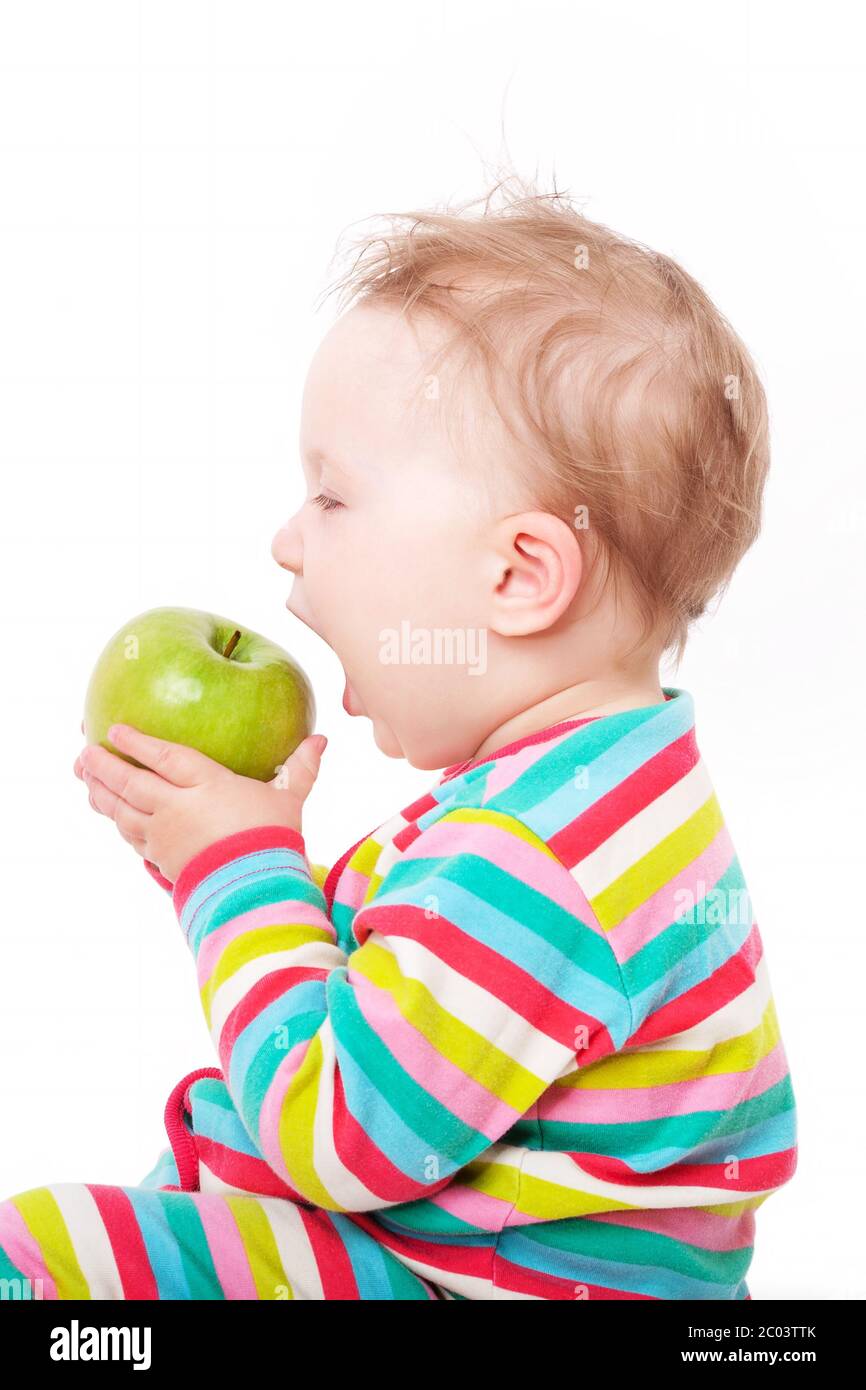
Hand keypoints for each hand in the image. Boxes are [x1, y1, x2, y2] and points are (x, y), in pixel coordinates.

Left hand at [73, 721, 327, 883]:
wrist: (257, 892)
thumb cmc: (275, 840)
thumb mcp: (289, 800)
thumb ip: (299, 768)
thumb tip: (321, 738)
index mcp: (207, 785)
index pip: (164, 757)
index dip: (138, 742)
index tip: (115, 728)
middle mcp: (176, 807)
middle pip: (129, 783)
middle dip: (103, 765)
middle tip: (84, 751)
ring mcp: (164, 836)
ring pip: (122, 810)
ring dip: (100, 792)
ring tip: (85, 776)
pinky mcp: (162, 860)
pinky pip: (131, 836)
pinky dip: (117, 820)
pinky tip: (110, 813)